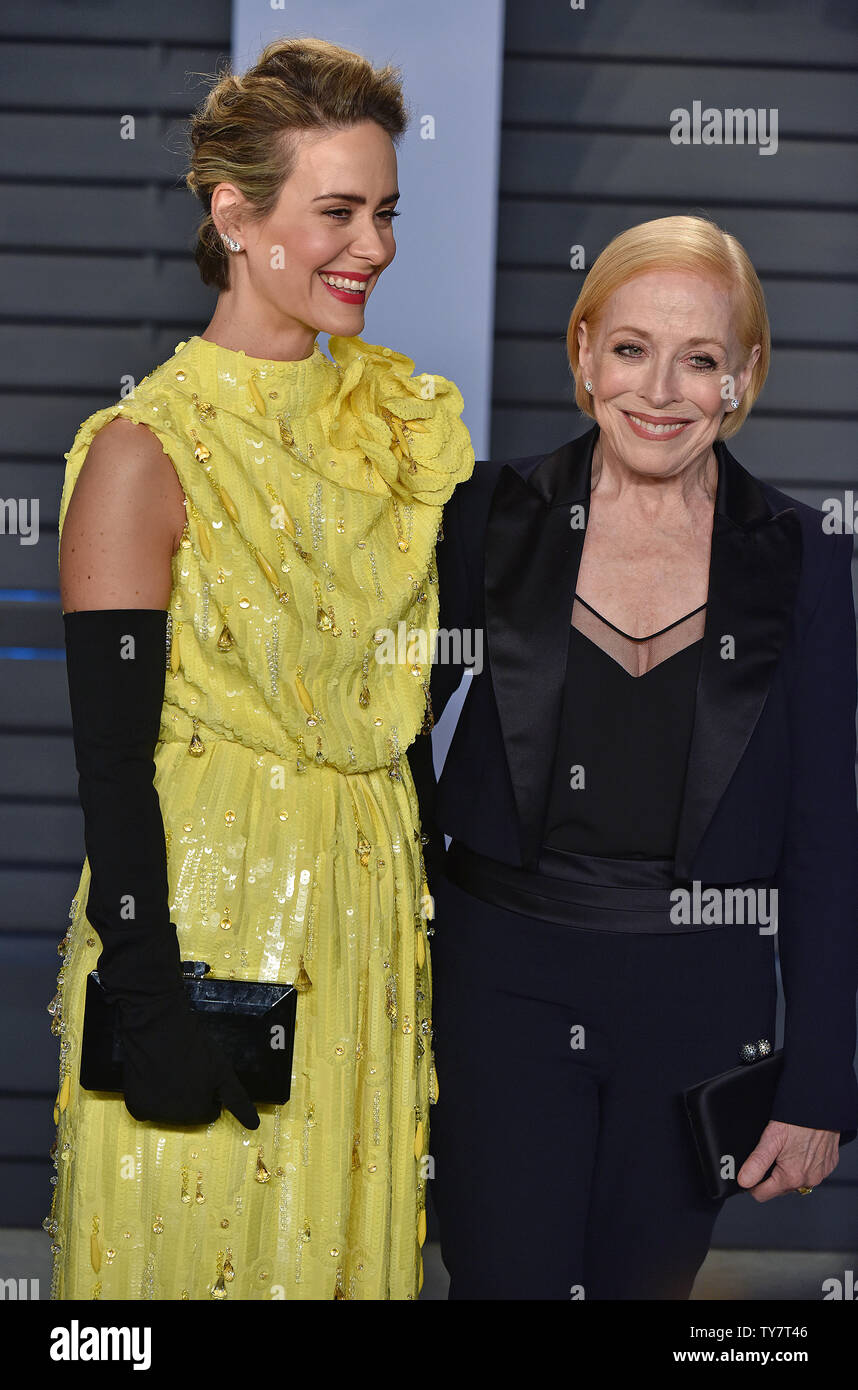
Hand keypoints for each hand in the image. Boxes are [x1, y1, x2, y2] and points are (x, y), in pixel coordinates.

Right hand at [119, 989, 259, 1129]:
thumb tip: (254, 1126)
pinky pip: (147, 1107)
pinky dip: (151, 1096)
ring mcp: (153, 1113)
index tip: (204, 1074)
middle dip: (191, 1095)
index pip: (209, 1112)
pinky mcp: (135, 1105)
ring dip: (171, 1096)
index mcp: (198, 1113)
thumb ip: (237, 1100)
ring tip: (172, 1069)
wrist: (156, 1026)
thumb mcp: (222, 1071)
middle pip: (188, 1114)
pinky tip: (155, 1077)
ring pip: (168, 1111)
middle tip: (187, 1069)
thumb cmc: (193, 1046)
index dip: (209, 1091)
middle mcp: (175, 1120)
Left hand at [737, 1120, 838, 1201]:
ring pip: (795, 1181)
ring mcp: (820, 1174)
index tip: (750, 1171)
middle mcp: (808, 1180)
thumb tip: (743, 1181)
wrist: (822, 1108)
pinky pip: (810, 1171)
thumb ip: (756, 1162)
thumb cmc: (799, 1120)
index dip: (751, 1184)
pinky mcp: (827, 1166)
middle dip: (771, 1175)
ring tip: (786, 1149)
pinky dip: (803, 1164)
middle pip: (779, 1188)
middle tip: (771, 1153)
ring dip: (788, 1170)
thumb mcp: (772, 1138)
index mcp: (792, 1177)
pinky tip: (800, 1148)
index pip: (762, 1195)